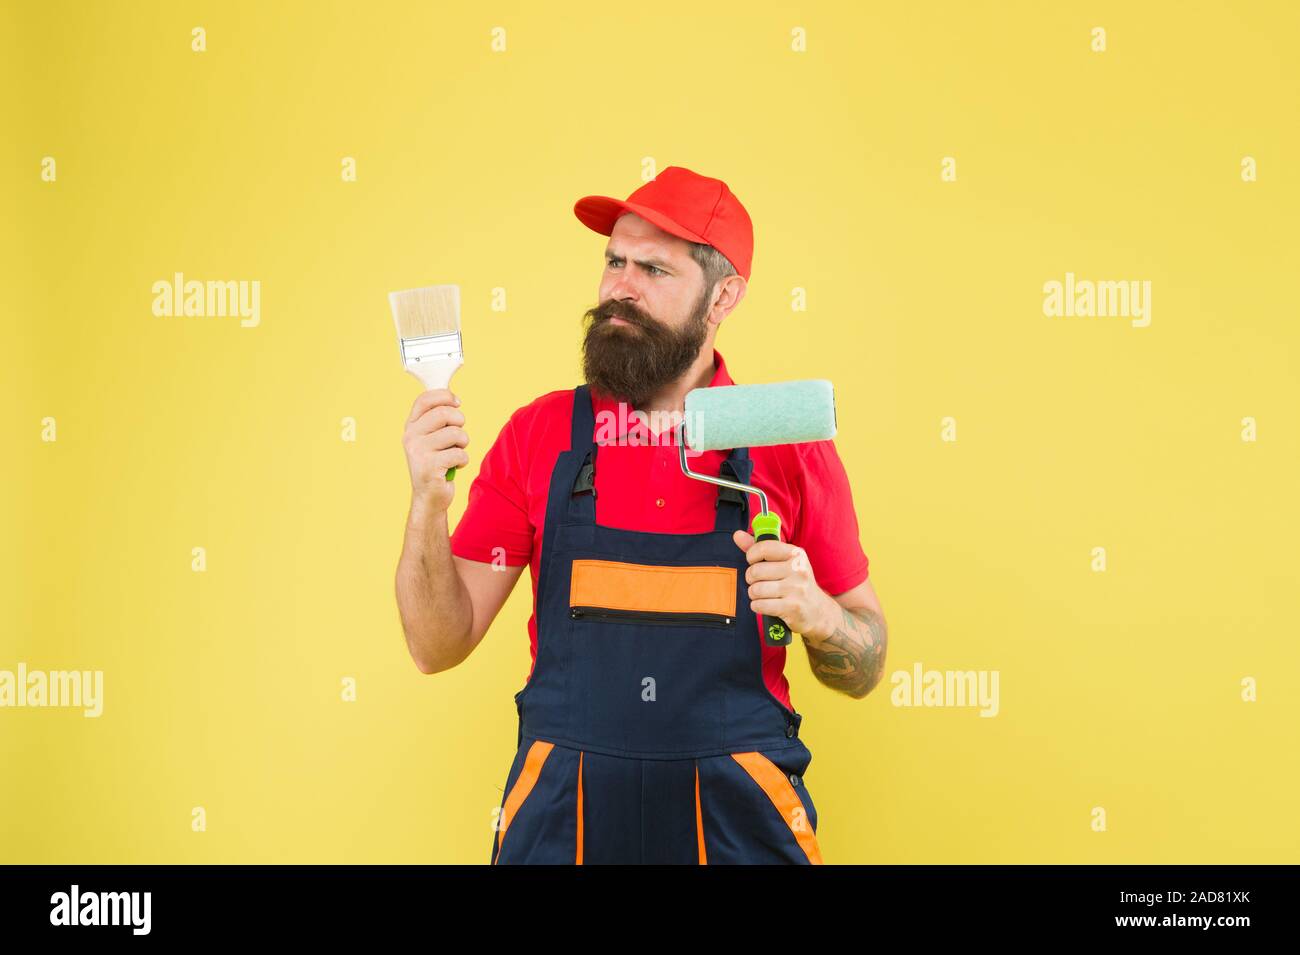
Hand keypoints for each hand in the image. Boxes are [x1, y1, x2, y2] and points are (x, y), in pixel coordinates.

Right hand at [402, 388, 469, 515]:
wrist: (429, 496)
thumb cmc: (436, 463)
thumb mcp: (432, 437)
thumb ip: (438, 418)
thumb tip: (451, 396)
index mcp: (411, 426)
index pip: (424, 399)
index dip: (444, 396)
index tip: (457, 402)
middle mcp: (410, 437)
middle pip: (444, 413)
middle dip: (460, 421)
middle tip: (459, 434)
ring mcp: (418, 452)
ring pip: (455, 434)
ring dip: (463, 443)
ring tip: (457, 452)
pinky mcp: (429, 467)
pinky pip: (459, 454)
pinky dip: (463, 460)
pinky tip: (455, 466)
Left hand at [732, 529, 835, 638]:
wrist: (818, 611)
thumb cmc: (795, 583)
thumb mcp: (783, 562)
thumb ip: (759, 548)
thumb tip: (737, 535)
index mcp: (795, 554)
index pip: (763, 548)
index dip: (751, 556)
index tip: (754, 562)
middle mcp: (798, 569)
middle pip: (756, 571)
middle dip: (751, 579)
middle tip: (759, 582)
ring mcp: (796, 589)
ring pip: (756, 589)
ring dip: (754, 594)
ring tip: (763, 595)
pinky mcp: (792, 607)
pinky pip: (760, 605)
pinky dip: (757, 606)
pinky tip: (766, 605)